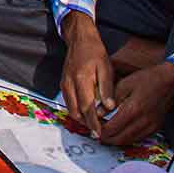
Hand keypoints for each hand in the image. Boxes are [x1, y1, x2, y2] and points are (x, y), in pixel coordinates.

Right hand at [58, 14, 113, 131]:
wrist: (79, 39)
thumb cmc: (95, 52)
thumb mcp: (106, 67)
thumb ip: (107, 88)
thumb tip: (110, 108)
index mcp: (81, 79)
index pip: (87, 108)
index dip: (93, 123)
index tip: (99, 134)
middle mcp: (69, 84)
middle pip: (76, 112)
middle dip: (86, 124)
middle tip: (98, 131)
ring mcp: (64, 84)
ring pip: (71, 109)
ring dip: (81, 119)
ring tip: (94, 124)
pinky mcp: (63, 84)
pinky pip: (69, 102)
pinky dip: (77, 110)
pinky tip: (87, 112)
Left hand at [97, 62, 173, 146]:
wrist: (168, 82)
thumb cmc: (146, 80)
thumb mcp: (124, 84)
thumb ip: (110, 100)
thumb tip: (97, 113)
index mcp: (133, 110)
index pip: (112, 128)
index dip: (100, 131)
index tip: (93, 128)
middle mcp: (142, 121)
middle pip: (120, 139)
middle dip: (107, 139)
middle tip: (97, 136)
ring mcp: (150, 126)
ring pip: (129, 141)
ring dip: (116, 141)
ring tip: (106, 136)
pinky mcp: (155, 128)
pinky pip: (138, 138)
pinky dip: (127, 139)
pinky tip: (121, 134)